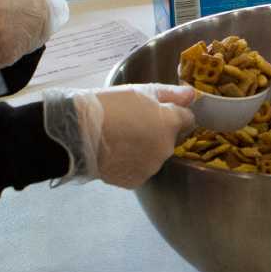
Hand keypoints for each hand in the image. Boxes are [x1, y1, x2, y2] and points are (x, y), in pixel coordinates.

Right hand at [43, 84, 196, 187]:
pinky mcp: (135, 181)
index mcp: (170, 123)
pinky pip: (140, 169)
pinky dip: (132, 163)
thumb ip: (171, 93)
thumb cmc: (109, 106)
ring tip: (121, 138)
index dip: (175, 113)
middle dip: (158, 131)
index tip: (158, 110)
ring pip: (155, 155)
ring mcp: (151, 167)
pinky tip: (115, 153)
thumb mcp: (140, 91)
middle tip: (133, 122)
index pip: (188, 119)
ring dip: (145, 148)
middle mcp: (166, 148)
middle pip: (170, 138)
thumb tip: (192, 95)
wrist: (78, 133)